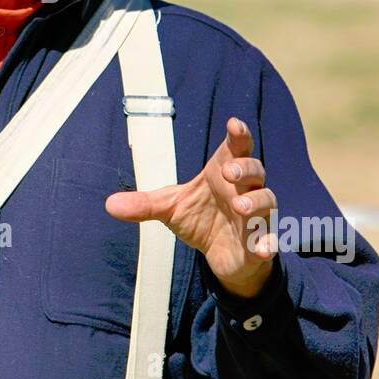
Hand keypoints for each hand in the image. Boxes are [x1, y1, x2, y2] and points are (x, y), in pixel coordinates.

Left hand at [106, 117, 276, 298]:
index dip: (238, 135)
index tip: (233, 123)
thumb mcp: (170, 208)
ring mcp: (255, 215)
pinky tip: (262, 248)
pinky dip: (267, 242)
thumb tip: (109, 204)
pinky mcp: (259, 241)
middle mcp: (244, 190)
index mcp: (223, 173)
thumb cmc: (200, 219)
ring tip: (238, 206)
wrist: (220, 254)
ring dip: (255, 201)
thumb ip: (144, 204)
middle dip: (245, 168)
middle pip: (255, 169)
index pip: (236, 148)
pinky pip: (269, 239)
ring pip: (266, 199)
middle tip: (227, 172)